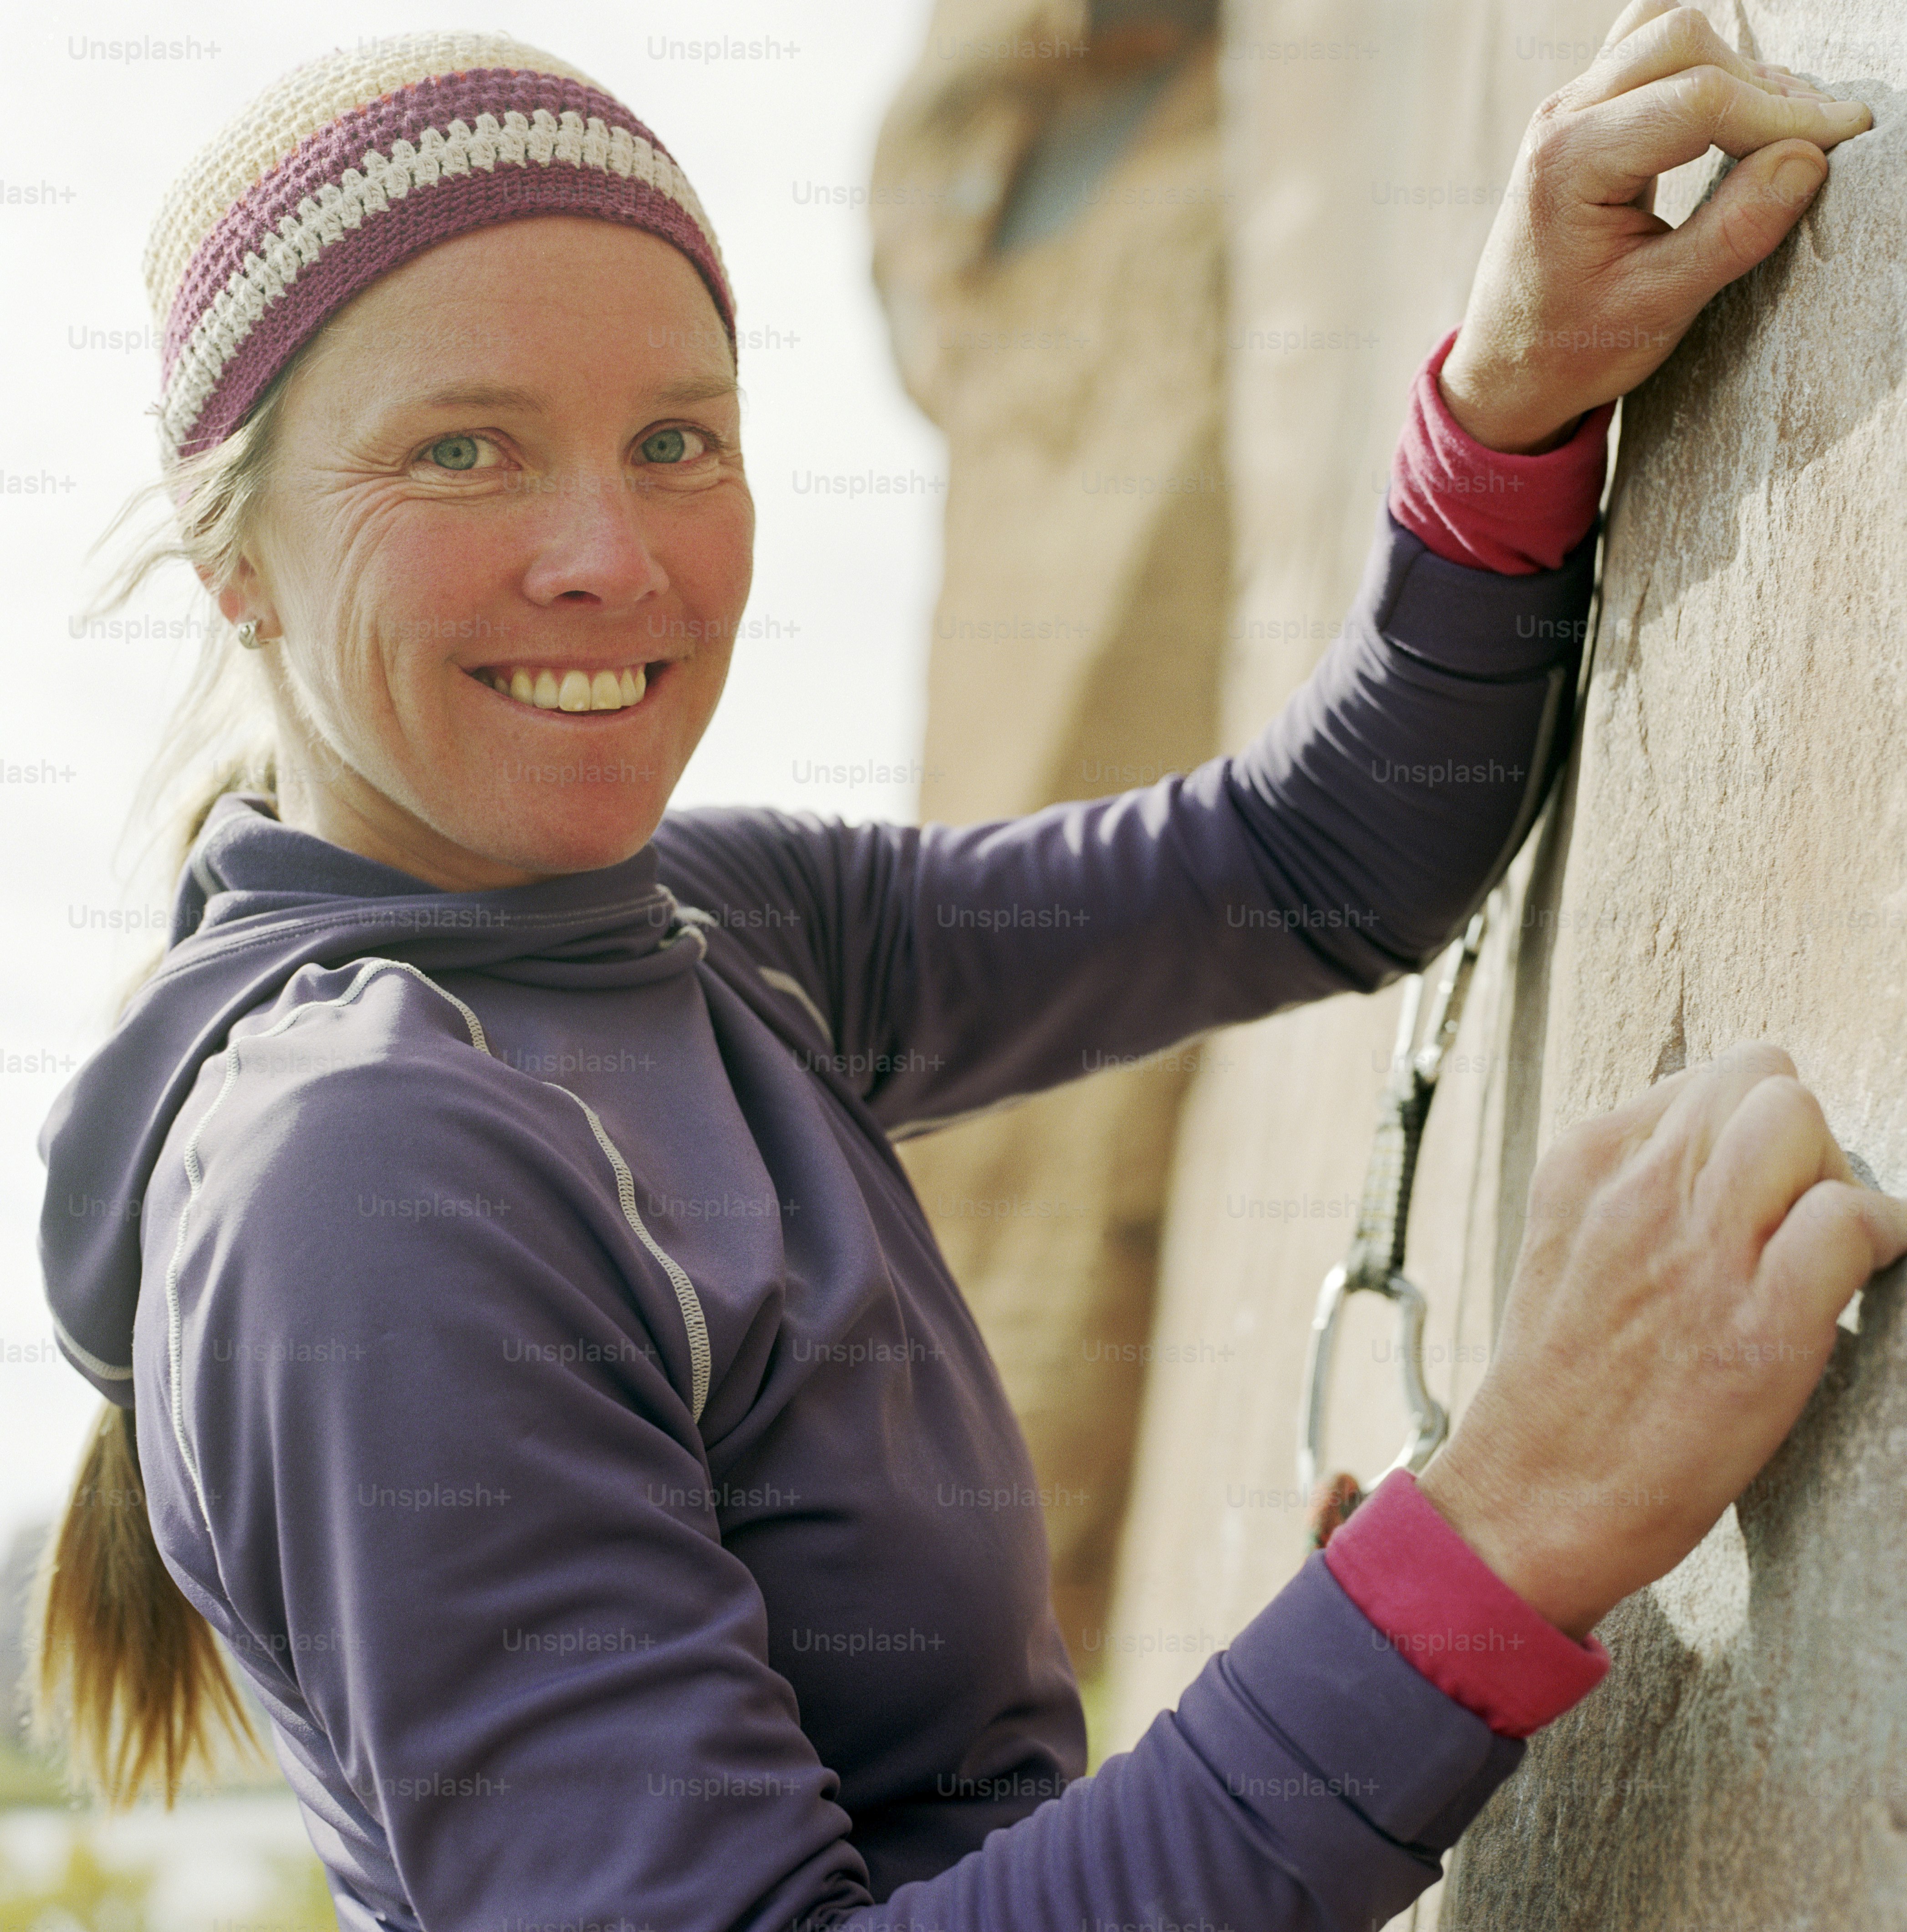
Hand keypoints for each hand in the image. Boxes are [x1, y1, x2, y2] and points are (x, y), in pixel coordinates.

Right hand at [1418, 1042, 1906, 1639]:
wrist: (1530, 1497)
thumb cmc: (1561, 1386)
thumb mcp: (1565, 1246)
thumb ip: (1628, 1186)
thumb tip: (1717, 1152)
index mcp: (1584, 1163)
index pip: (1709, 1077)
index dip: (1749, 1129)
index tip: (1754, 1191)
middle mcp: (1635, 1189)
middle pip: (1763, 1081)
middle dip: (1798, 1138)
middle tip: (1795, 1215)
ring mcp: (1696, 1252)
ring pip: (1801, 1123)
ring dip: (1836, 1175)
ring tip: (1824, 1246)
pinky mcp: (1758, 1325)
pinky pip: (1849, 1220)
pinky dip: (1880, 1235)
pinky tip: (1862, 1276)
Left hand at [1440, 2, 1871, 452]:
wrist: (1505, 366)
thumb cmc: (1571, 347)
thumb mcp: (1658, 308)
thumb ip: (1733, 233)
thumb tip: (1809, 157)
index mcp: (1568, 164)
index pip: (1697, 100)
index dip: (1781, 114)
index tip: (1841, 141)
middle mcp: (1560, 120)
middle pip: (1684, 40)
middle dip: (1760, 83)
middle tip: (1814, 139)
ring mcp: (1567, 111)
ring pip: (1668, 35)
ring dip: (1735, 70)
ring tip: (1783, 132)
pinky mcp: (1582, 116)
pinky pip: (1649, 54)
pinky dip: (1703, 69)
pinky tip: (1736, 117)